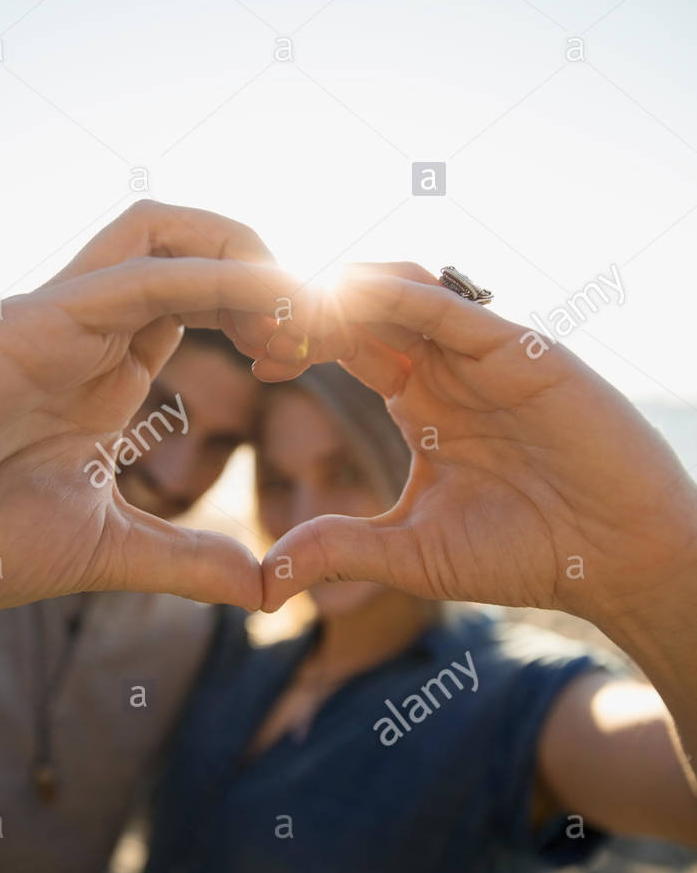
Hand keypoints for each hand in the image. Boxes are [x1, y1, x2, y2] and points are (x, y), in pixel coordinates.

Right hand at [0, 200, 294, 611]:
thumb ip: (183, 560)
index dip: (272, 318)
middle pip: (197, 252)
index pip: (203, 307)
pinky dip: (212, 274)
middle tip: (330, 333)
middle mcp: (91, 335)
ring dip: (248, 255)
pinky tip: (268, 308)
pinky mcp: (37, 319)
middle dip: (276, 278)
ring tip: (302, 316)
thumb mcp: (101, 551)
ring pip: (167, 233)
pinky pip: (139, 270)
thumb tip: (263, 588)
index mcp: (107, 378)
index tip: (322, 359)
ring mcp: (64, 320)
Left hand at [260, 266, 696, 630]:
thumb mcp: (413, 553)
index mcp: (421, 403)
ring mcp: (482, 355)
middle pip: (364, 311)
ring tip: (295, 313)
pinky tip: (353, 301)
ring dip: (344, 294)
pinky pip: (450, 307)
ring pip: (402, 291)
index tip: (255, 361)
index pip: (347, 347)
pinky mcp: (520, 351)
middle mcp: (447, 368)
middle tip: (257, 322)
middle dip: (310, 309)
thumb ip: (341, 549)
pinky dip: (399, 296)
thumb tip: (264, 581)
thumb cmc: (528, 553)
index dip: (299, 343)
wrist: (617, 560)